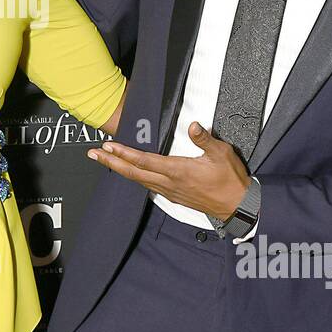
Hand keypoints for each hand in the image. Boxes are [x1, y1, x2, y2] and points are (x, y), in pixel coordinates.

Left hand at [87, 121, 249, 220]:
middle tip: (93, 154)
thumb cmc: (230, 181)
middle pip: (133, 173)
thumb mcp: (222, 154)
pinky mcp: (174, 196)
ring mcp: (170, 191)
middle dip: (111, 163)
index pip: (143, 160)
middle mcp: (169, 183)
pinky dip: (135, 178)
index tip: (108, 146)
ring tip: (106, 161)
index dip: (123, 153)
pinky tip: (130, 174)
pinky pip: (148, 186)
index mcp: (178, 170)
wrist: (237, 206)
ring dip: (120, 170)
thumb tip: (193, 125)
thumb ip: (204, 139)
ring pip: (139, 180)